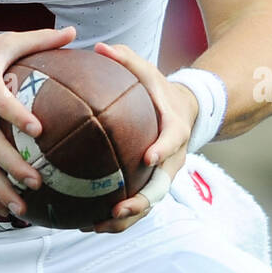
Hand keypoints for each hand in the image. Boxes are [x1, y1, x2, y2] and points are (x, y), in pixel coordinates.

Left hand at [84, 41, 198, 234]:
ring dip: (126, 219)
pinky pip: (137, 205)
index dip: (163, 150)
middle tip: (118, 209)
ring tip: (96, 225)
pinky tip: (87, 223)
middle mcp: (172, 159)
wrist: (184, 111)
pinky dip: (116, 219)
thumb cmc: (159, 89)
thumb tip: (99, 47)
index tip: (147, 158)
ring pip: (148, 204)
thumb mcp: (148, 71)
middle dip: (141, 202)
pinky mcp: (151, 184)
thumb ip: (126, 59)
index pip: (173, 141)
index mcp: (175, 129)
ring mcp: (163, 175)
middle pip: (161, 187)